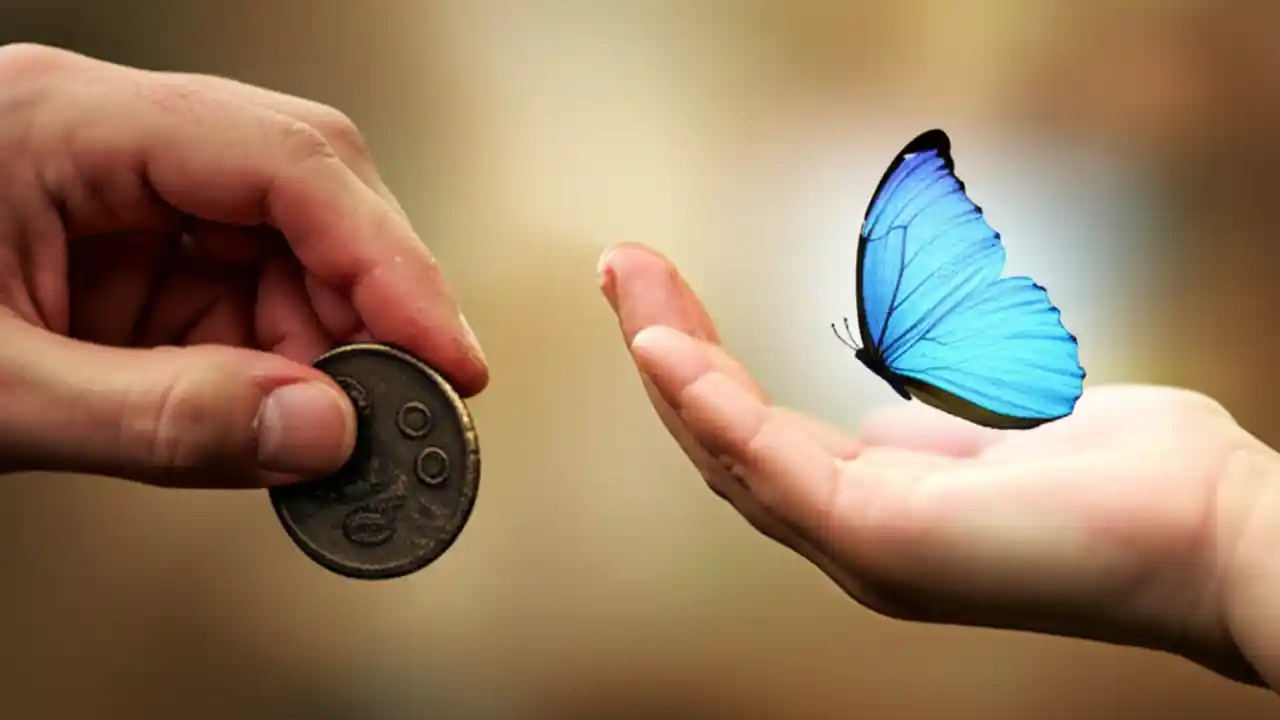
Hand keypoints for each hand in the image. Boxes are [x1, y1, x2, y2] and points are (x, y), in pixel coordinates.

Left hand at [0, 43, 486, 486]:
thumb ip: (159, 421)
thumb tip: (316, 433)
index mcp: (63, 123)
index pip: (279, 159)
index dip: (384, 256)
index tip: (442, 351)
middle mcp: (109, 142)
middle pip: (304, 185)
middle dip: (367, 297)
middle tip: (408, 397)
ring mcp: (123, 196)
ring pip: (286, 243)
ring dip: (329, 337)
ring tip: (335, 422)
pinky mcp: (129, 254)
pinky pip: (242, 290)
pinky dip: (280, 355)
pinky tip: (282, 407)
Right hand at [599, 241, 1279, 688]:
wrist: (1215, 532)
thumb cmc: (1131, 482)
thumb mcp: (999, 438)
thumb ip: (926, 435)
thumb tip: (879, 420)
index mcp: (882, 512)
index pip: (764, 437)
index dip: (705, 371)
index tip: (666, 299)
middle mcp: (856, 537)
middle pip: (729, 442)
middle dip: (668, 353)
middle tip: (622, 274)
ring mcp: (861, 546)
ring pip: (731, 451)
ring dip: (671, 363)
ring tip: (626, 287)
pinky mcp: (880, 538)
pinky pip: (768, 462)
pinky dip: (708, 402)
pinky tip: (665, 348)